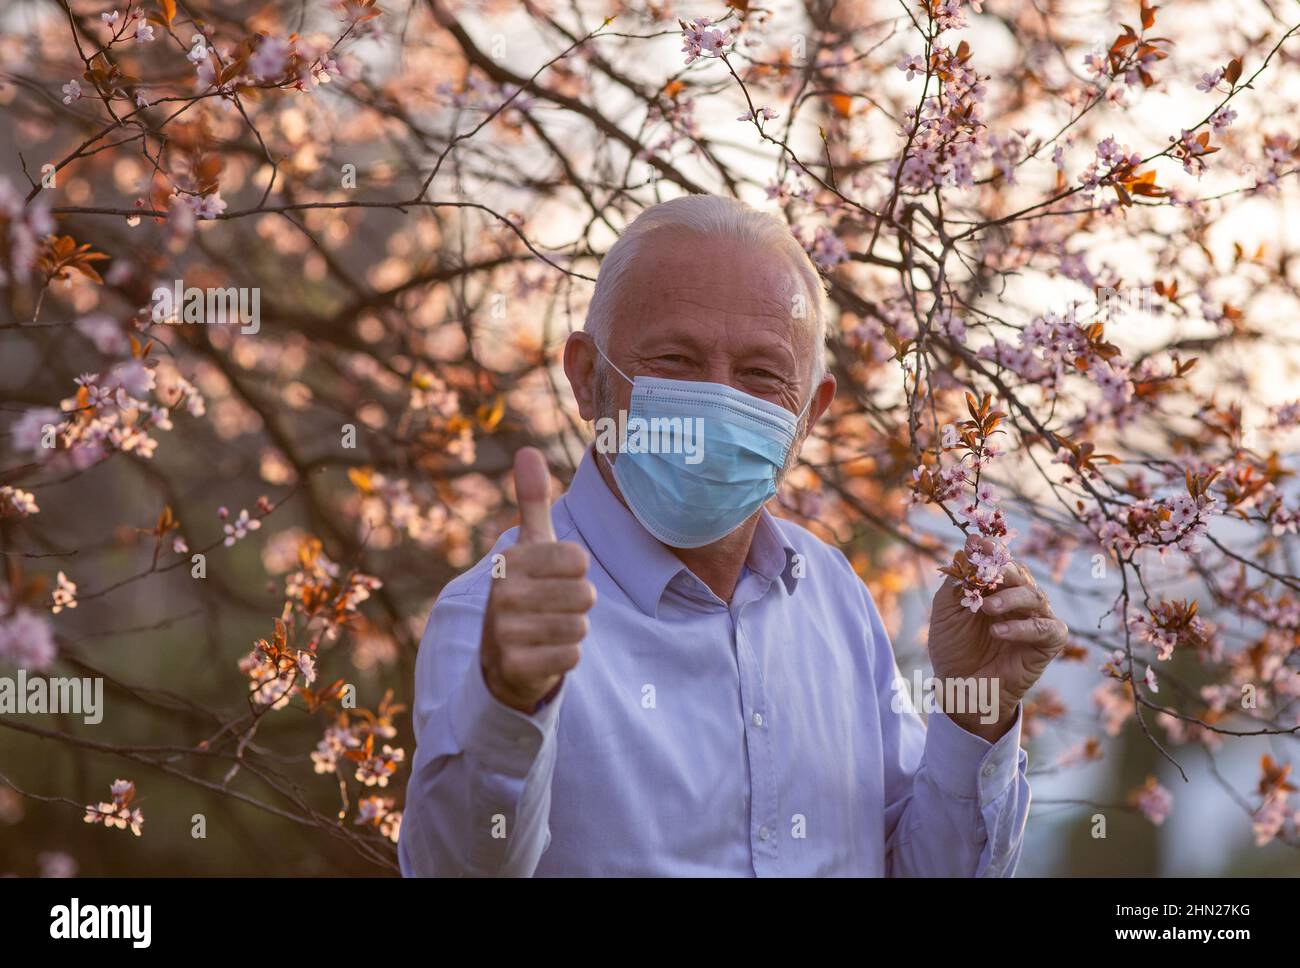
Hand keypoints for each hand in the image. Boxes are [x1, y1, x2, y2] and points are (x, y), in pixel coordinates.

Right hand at [480, 447, 595, 713]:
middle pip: (585, 594)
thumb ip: (532, 501)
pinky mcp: (514, 666)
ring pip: (580, 626)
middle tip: (550, 610)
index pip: (580, 559)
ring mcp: (504, 631)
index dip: (576, 573)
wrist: (499, 660)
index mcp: (509, 559)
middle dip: (577, 605)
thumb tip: (527, 449)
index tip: (552, 579)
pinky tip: (543, 654)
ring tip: (546, 630)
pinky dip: (565, 657)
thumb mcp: (529, 547)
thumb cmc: (525, 592)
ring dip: (572, 631)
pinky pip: (571, 656)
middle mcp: (501, 592)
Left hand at [927, 543, 1067, 740]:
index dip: (990, 550)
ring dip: (1010, 598)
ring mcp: (1036, 619)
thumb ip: (958, 580)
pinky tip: (998, 632)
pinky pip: (1045, 628)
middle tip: (986, 573)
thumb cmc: (953, 647)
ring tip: (985, 608)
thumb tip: (968, 545)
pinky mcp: (1048, 643)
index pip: (999, 560)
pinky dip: (1023, 628)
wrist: (959, 687)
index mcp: (995, 587)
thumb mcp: (947, 609)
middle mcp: (1019, 598)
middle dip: (1003, 570)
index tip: (976, 542)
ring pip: (1035, 596)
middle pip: (1020, 573)